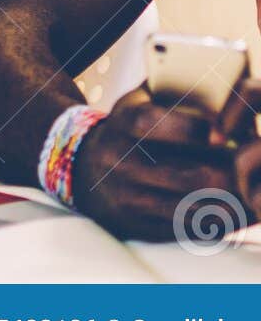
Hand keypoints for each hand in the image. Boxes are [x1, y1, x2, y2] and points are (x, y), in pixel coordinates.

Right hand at [72, 80, 260, 241]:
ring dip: (234, 203)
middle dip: (232, 174)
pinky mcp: (137, 225)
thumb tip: (226, 91)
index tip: (224, 134)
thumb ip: (173, 91)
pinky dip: (220, 222)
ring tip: (253, 193)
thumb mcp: (137, 101)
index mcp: (121, 125)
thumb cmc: (125, 130)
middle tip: (254, 167)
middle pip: (187, 174)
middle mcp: (119, 163)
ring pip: (194, 207)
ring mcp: (128, 198)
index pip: (152, 124)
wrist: (78, 167)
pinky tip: (237, 212)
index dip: (191, 129)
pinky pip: (188, 229)